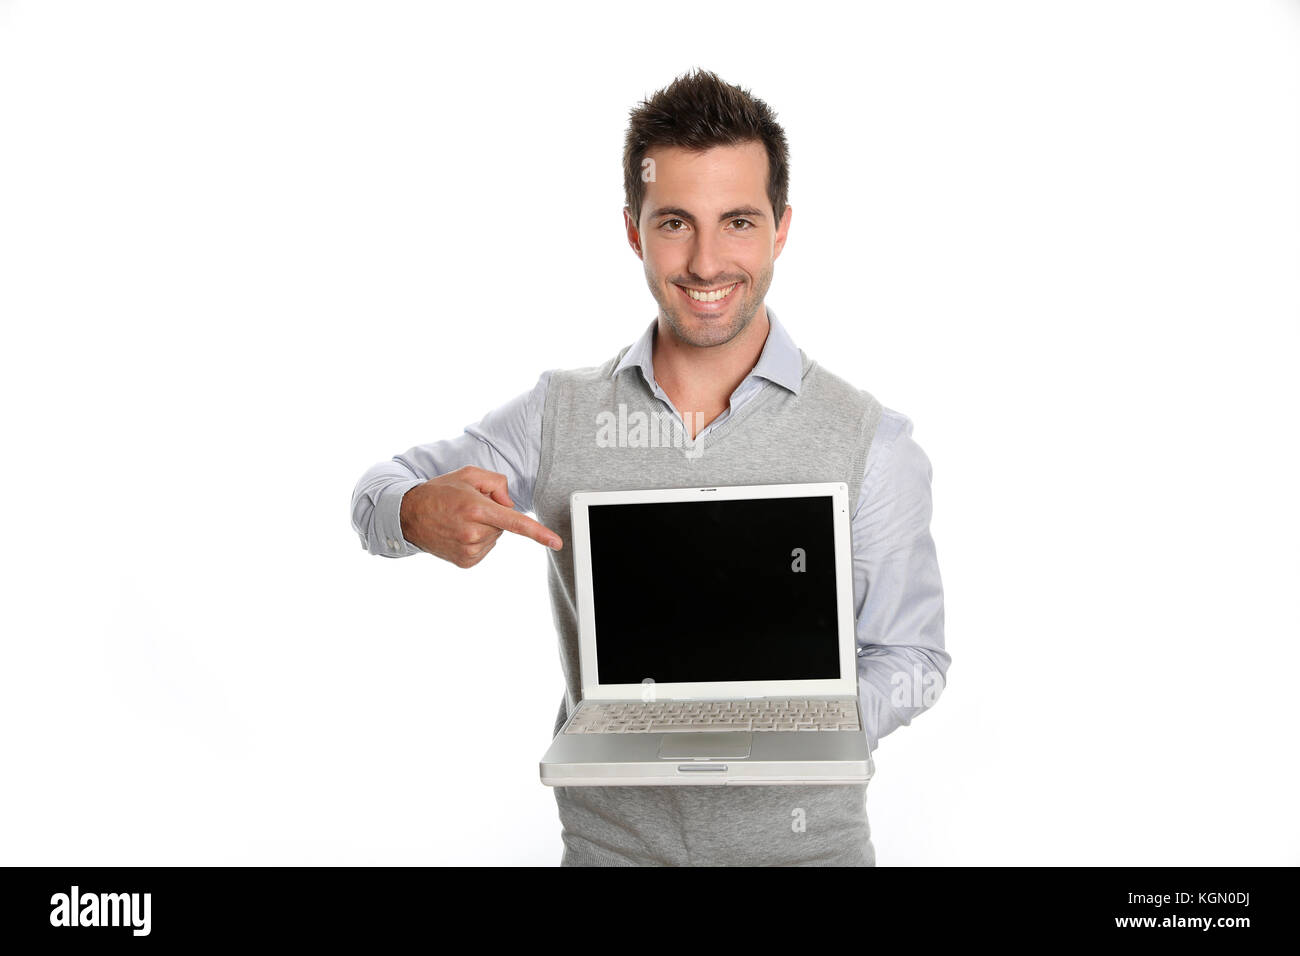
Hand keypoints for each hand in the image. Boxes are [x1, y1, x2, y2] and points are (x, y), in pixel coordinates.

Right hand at [398, 466, 561, 567]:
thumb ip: (497, 482)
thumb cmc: (441, 492)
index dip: (539, 533)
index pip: (515, 522)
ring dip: (485, 528)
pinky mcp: (465, 562)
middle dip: (493, 515)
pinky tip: (459, 532)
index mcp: (476, 509)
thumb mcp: (469, 474)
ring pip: (495, 538)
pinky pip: (485, 549)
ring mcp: (468, 550)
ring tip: (460, 520)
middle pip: (503, 525)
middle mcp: (473, 532)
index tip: (556, 542)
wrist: (409, 515)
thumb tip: (510, 505)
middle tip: (468, 508)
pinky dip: (478, 540)